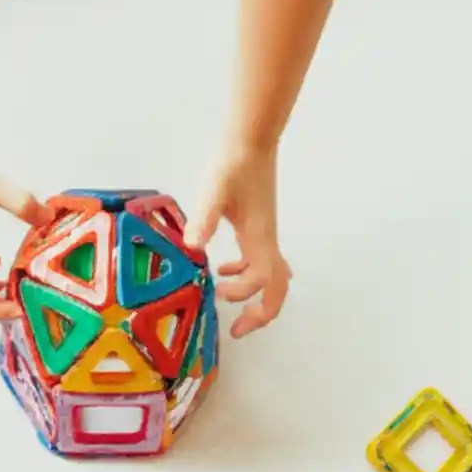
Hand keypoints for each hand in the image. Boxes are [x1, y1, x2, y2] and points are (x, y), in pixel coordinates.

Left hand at [184, 147, 291, 338]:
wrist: (251, 141)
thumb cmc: (234, 164)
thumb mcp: (215, 192)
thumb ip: (205, 219)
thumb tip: (193, 247)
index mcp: (260, 238)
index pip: (263, 281)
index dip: (245, 296)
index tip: (219, 297)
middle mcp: (267, 240)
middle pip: (278, 288)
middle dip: (261, 313)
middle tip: (238, 330)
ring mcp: (265, 234)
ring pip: (272, 276)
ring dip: (254, 295)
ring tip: (228, 302)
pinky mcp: (258, 225)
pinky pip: (260, 259)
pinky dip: (247, 272)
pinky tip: (223, 267)